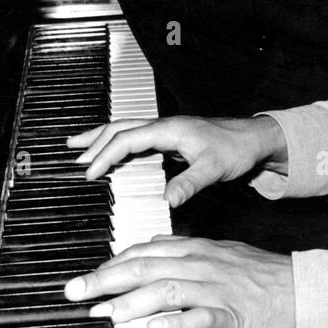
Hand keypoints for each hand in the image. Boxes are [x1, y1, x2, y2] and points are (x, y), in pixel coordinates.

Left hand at [64, 236, 295, 327]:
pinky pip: (201, 318)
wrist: (300, 289)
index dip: (111, 264)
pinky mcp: (231, 315)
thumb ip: (183, 250)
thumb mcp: (218, 252)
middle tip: (77, 293)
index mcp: (195, 250)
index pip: (144, 252)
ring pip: (168, 290)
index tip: (85, 278)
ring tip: (106, 314)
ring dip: (132, 302)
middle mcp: (201, 264)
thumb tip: (151, 245)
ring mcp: (215, 289)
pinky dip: (176, 323)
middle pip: (146, 268)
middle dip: (106, 280)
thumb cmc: (258, 275)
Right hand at [68, 114, 285, 204]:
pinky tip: (112, 152)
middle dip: (94, 140)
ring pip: (126, 128)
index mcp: (169, 129)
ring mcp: (166, 130)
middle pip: (120, 127)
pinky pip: (136, 136)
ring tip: (77, 145)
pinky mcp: (170, 138)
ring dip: (101, 136)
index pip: (127, 139)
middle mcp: (164, 126)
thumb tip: (167, 201)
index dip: (106, 155)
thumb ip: (189, 184)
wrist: (254, 139)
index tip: (89, 172)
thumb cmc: (236, 149)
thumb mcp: (213, 169)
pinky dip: (117, 142)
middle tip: (72, 155)